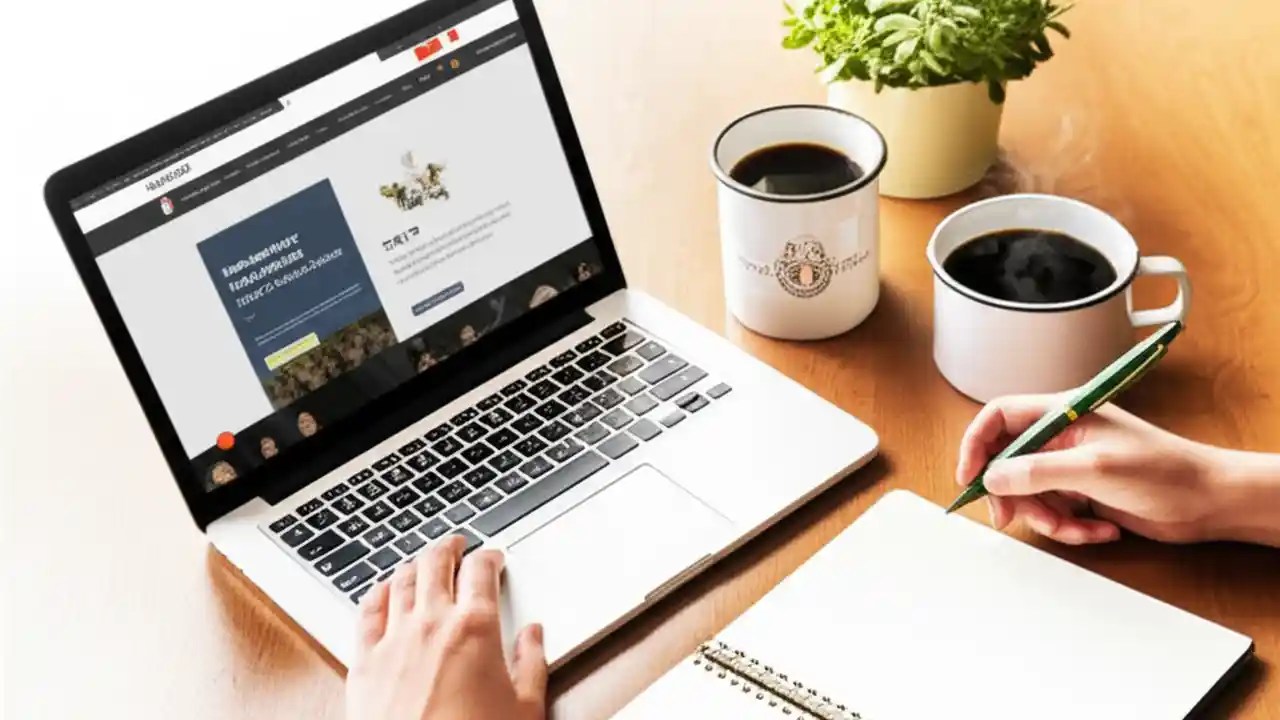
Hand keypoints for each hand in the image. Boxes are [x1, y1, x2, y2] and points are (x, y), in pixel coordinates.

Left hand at [346, 535, 545, 719]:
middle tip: (458, 545)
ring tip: (424, 562)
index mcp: (477, 628)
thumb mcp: (526, 709)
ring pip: (401, 579)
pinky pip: (367, 611)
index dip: (490, 556)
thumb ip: (532, 663)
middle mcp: (432, 623)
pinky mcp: (364, 663)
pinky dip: (378, 592)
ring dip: (415, 564)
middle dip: (450, 547)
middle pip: (436, 561)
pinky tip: (384, 590)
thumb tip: (534, 635)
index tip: (493, 558)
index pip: (481, 570)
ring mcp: (393, 640)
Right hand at [956, 395, 1224, 544]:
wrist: (1208, 501)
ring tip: (1078, 526)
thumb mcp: (1092, 469)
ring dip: (1048, 518)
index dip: (976, 444)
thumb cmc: (1164, 471)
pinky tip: (1101, 527)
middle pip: (1008, 462)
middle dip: (1012, 495)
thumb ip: (1037, 472)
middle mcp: (1062, 436)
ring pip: (1029, 494)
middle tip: (1011, 517)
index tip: (969, 477)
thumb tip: (992, 477)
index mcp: (1063, 413)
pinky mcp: (1082, 493)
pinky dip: (1071, 527)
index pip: (999, 417)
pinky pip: (1054, 513)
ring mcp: (1070, 466)